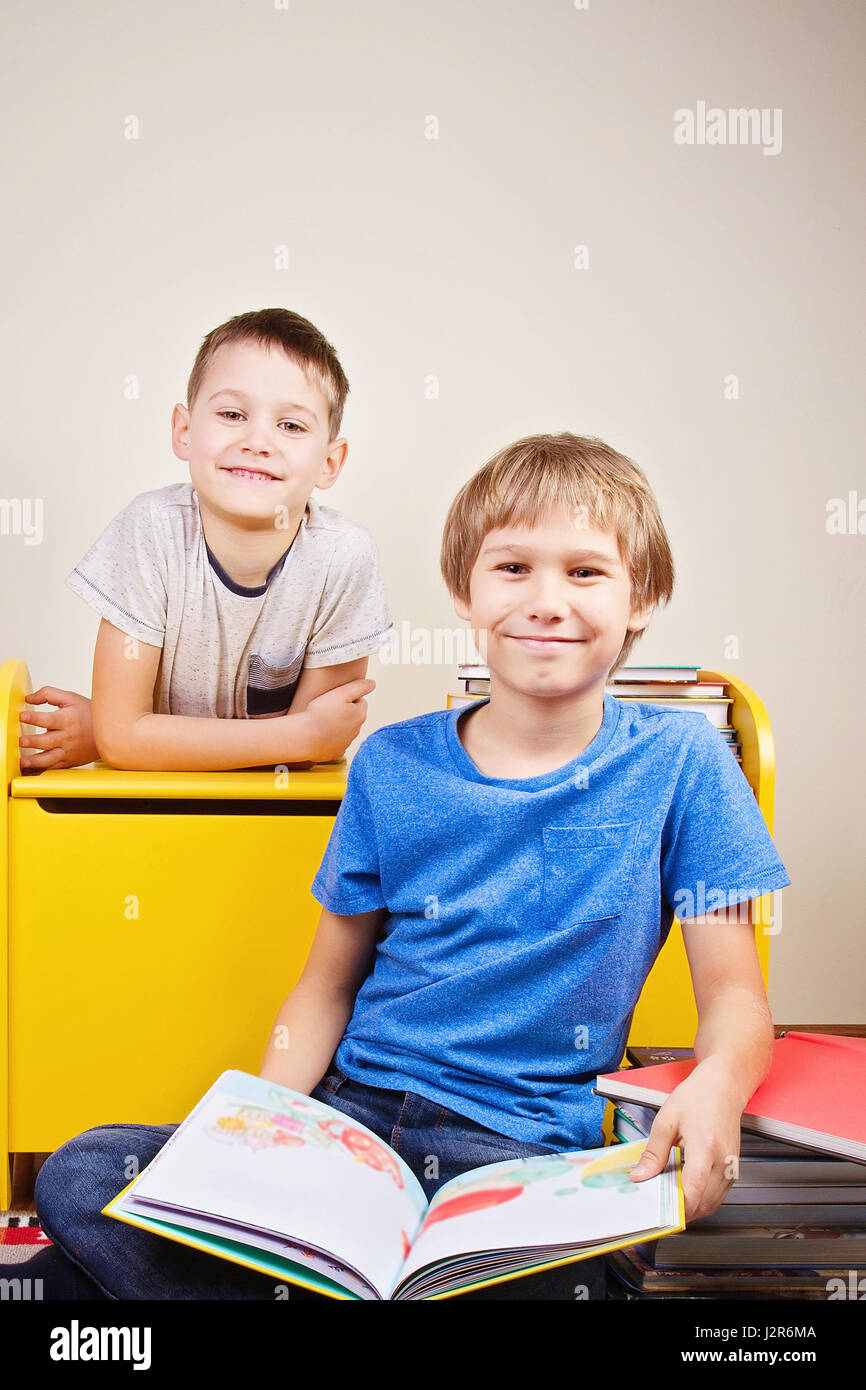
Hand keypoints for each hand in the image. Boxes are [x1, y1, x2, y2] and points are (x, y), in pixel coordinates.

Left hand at [18, 687, 98, 771]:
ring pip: (51, 758)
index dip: (35, 718)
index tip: (22, 716)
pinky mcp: (69, 761)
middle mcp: (68, 737)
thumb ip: (48, 694)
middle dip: (34, 741)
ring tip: (24, 761)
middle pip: (49, 740)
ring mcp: (68, 751)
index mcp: (68, 720)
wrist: (108, 731)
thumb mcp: (70, 698)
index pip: (49, 719)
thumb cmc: (89, 714)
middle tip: (21, 741)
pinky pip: (54, 767)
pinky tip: (30, 769)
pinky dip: (42, 769)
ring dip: (36, 761)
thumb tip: (29, 698)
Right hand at [301, 678, 375, 761]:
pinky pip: (336, 742)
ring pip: (345, 729)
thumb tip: (372, 683)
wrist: (305, 737)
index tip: (334, 699)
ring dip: (338, 724)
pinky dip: (331, 737)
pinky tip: (321, 733)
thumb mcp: (340, 693)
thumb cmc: (320, 714)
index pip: (360, 701)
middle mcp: (357, 730)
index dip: (346, 697)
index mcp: (360, 714)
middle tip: (327, 708)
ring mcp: (347, 742)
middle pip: (353, 715)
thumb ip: (359, 687)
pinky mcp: (336, 751)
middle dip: (344, 711)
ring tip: (323, 720)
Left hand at [627, 1057, 743, 1221]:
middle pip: (704, 1202)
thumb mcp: (667, 1120)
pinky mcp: (733, 1168)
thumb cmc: (699, 1096)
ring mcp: (731, 1166)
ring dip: (692, 1208)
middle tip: (659, 1207)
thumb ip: (653, 1152)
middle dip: (681, 1211)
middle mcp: (723, 1160)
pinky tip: (686, 1189)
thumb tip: (641, 1176)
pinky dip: (702, 1199)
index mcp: (706, 1146)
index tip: (660, 1211)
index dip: (678, 1205)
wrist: (723, 1085)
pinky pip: (718, 1195)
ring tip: (671, 1199)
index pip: (694, 1187)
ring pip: (713, 1204)